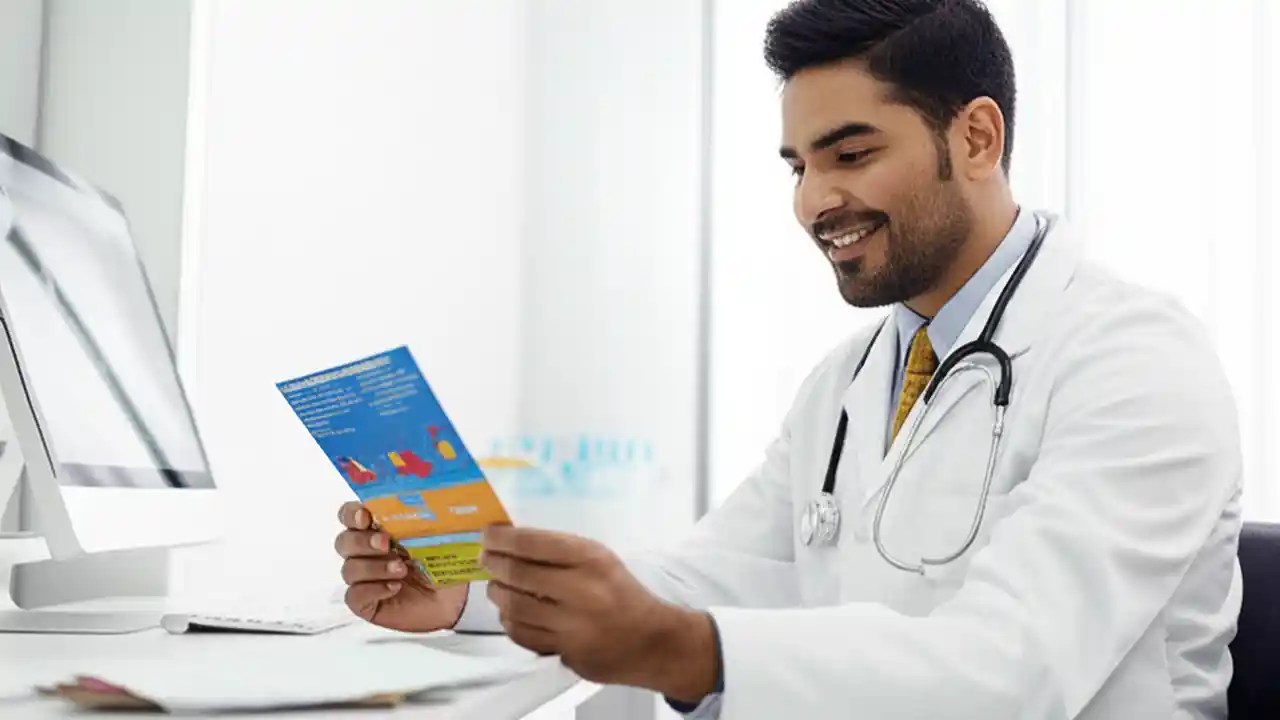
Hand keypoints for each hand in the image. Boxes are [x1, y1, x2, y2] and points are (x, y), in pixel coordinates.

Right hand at [334, 501, 466, 631]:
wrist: (450, 598)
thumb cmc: (439, 563)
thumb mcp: (434, 537)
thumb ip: (420, 520)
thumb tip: (424, 501)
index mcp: (376, 529)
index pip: (350, 516)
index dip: (351, 514)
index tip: (365, 516)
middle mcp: (364, 553)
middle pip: (344, 542)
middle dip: (362, 541)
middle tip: (386, 544)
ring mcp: (362, 579)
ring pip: (349, 569)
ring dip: (374, 567)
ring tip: (401, 570)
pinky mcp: (364, 603)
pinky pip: (354, 596)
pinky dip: (373, 590)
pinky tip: (394, 587)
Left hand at [480, 525, 717, 702]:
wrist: (651, 640)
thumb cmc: (622, 593)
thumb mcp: (600, 559)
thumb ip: (561, 551)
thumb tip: (512, 541)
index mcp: (591, 560)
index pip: (533, 543)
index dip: (502, 538)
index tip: (488, 535)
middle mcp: (581, 591)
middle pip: (518, 574)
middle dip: (494, 564)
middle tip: (485, 559)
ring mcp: (572, 626)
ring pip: (515, 607)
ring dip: (497, 593)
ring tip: (495, 586)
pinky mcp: (566, 651)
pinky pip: (523, 635)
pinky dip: (509, 621)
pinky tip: (510, 613)